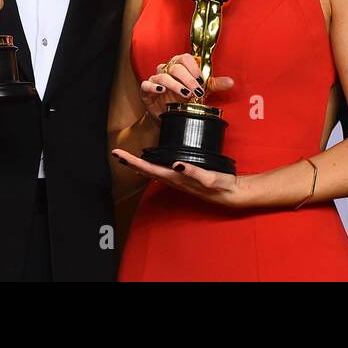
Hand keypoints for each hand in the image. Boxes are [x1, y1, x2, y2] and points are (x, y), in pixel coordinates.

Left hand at [110, 148, 242, 206]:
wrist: (231, 194)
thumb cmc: (220, 185)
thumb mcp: (209, 177)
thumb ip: (193, 172)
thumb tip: (176, 164)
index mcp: (176, 178)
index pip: (148, 168)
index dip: (132, 161)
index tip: (118, 154)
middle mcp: (173, 179)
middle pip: (146, 170)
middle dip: (130, 162)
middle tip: (116, 153)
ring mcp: (177, 180)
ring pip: (152, 172)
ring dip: (138, 165)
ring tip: (127, 158)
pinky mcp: (183, 177)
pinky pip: (162, 172)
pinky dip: (152, 167)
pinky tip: (149, 164)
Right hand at [138, 53, 234, 122]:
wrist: (168, 115)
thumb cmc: (184, 99)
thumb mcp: (201, 91)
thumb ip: (214, 84)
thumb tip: (231, 82)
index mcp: (179, 65)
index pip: (185, 58)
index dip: (194, 68)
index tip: (202, 80)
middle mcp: (167, 69)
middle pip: (176, 67)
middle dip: (188, 79)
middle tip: (196, 91)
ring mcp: (156, 79)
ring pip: (163, 75)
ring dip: (175, 85)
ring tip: (185, 94)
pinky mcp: (146, 90)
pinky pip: (147, 84)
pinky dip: (154, 86)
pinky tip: (162, 90)